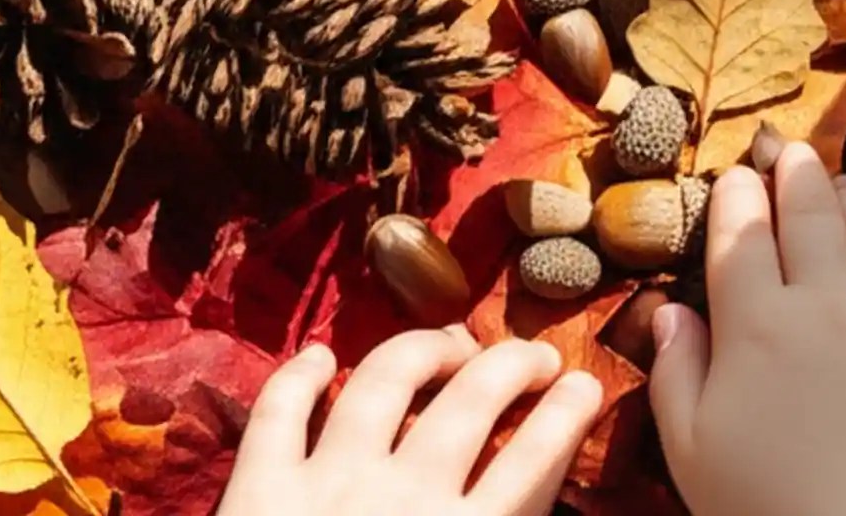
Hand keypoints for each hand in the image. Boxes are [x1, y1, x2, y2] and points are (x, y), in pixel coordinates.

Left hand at [219, 327, 602, 515]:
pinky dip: (298, 375)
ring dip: (426, 349)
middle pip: (473, 401)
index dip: (569, 412)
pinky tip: (322, 355)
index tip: (585, 384)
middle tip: (534, 357)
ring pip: (385, 381)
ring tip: (452, 345)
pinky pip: (278, 411)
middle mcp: (405, 498)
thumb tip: (536, 508)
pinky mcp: (260, 490)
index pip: (537, 459)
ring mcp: (329, 484)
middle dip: (515, 365)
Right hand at [650, 143, 845, 515]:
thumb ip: (675, 371)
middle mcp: (828, 301)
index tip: (734, 175)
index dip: (736, 198)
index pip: (741, 236)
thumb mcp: (691, 449)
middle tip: (791, 151)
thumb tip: (670, 309)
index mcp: (756, 323)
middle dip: (796, 174)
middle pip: (809, 214)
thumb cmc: (768, 508)